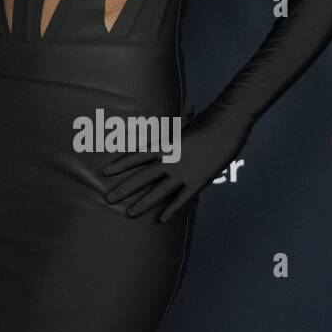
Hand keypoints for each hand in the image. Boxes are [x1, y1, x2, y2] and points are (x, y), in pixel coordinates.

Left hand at [101, 102, 253, 222]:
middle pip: (142, 176)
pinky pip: (181, 198)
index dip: (120, 164)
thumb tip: (172, 112)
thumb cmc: (205, 123)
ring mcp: (182, 172)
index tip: (105, 172)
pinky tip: (161, 219)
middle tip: (108, 199)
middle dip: (124, 188)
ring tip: (128, 213)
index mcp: (163, 145)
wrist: (226, 127)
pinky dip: (172, 209)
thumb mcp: (183, 124)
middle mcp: (169, 160)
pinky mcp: (197, 181)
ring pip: (158, 191)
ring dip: (143, 203)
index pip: (136, 156)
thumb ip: (172, 124)